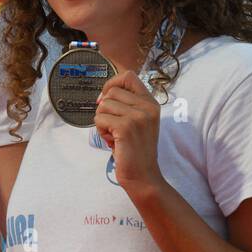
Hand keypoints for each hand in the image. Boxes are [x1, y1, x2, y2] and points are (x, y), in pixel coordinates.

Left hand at [94, 70, 164, 198]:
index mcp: (151, 102)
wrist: (143, 176)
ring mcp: (138, 116)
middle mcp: (147, 106)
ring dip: (102, 122)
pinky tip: (112, 141)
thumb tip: (101, 96)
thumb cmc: (135, 150)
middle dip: (105, 109)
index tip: (107, 99)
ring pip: (103, 105)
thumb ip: (125, 105)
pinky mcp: (126, 127)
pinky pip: (100, 119)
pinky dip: (101, 131)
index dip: (112, 84)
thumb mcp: (137, 122)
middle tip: (113, 127)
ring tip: (114, 136)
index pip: (128, 76)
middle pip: (111, 92)